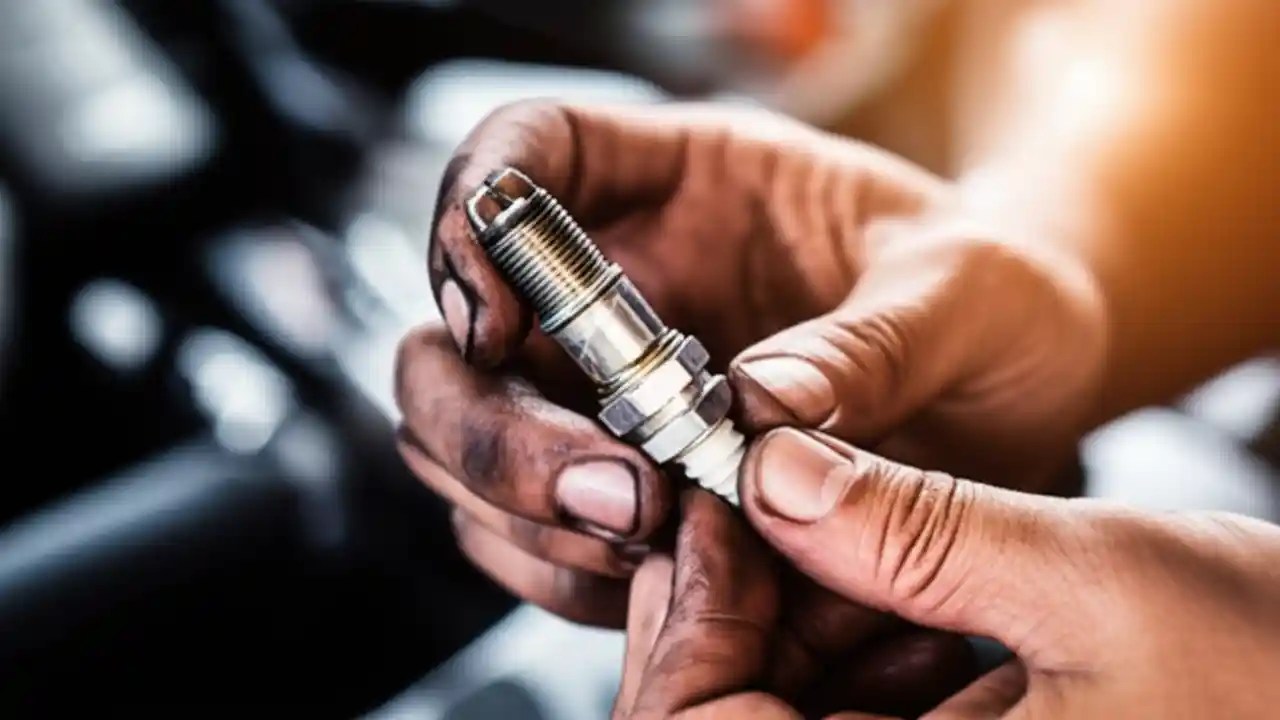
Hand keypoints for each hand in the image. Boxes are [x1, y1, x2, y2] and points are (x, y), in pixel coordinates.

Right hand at [396, 101, 1103, 620]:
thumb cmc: (995, 296)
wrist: (1020, 389)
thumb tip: (755, 415)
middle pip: (454, 342)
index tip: (491, 307)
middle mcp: (617, 292)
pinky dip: (575, 573)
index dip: (474, 215)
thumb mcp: (966, 291)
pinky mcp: (631, 484)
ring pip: (469, 452)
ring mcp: (608, 395)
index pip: (525, 155)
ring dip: (532, 512)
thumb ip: (867, 344)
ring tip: (660, 537)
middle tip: (611, 483)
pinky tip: (667, 578)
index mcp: (681, 181)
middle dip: (491, 421)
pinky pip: (539, 540)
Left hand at [620, 427, 1279, 717]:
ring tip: (858, 531)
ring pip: (787, 715)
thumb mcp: (1095, 581)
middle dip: (741, 606)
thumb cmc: (1277, 678)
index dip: (688, 619)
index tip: (717, 502)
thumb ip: (918, 533)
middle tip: (774, 495)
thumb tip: (776, 474)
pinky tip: (911, 590)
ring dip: (799, 616)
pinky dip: (859, 646)